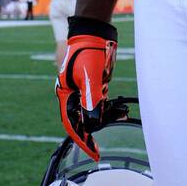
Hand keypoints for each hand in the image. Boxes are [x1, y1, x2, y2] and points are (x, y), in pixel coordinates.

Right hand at [56, 15, 117, 159]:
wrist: (96, 31)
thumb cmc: (89, 51)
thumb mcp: (90, 78)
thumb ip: (90, 101)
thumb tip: (91, 124)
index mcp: (66, 93)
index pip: (71, 123)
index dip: (81, 140)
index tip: (91, 153)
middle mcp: (72, 93)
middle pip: (81, 119)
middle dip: (92, 132)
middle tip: (100, 148)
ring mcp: (83, 89)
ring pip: (93, 111)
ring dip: (105, 118)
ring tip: (119, 119)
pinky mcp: (94, 84)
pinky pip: (101, 101)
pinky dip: (110, 108)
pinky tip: (120, 111)